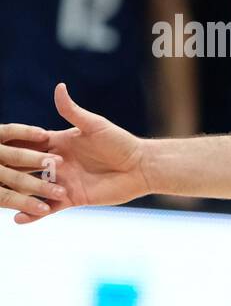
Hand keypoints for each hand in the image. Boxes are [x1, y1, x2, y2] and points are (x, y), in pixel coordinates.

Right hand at [2, 83, 150, 224]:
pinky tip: (17, 219)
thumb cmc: (121, 142)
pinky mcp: (72, 198)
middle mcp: (56, 163)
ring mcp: (62, 181)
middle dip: (7, 169)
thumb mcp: (95, 126)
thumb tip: (59, 87)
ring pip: (32, 188)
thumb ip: (73, 111)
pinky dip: (33, 214)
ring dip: (16, 193)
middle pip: (24, 167)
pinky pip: (48, 207)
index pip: (26, 143)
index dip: (9, 143)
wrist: (141, 167)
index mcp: (57, 143)